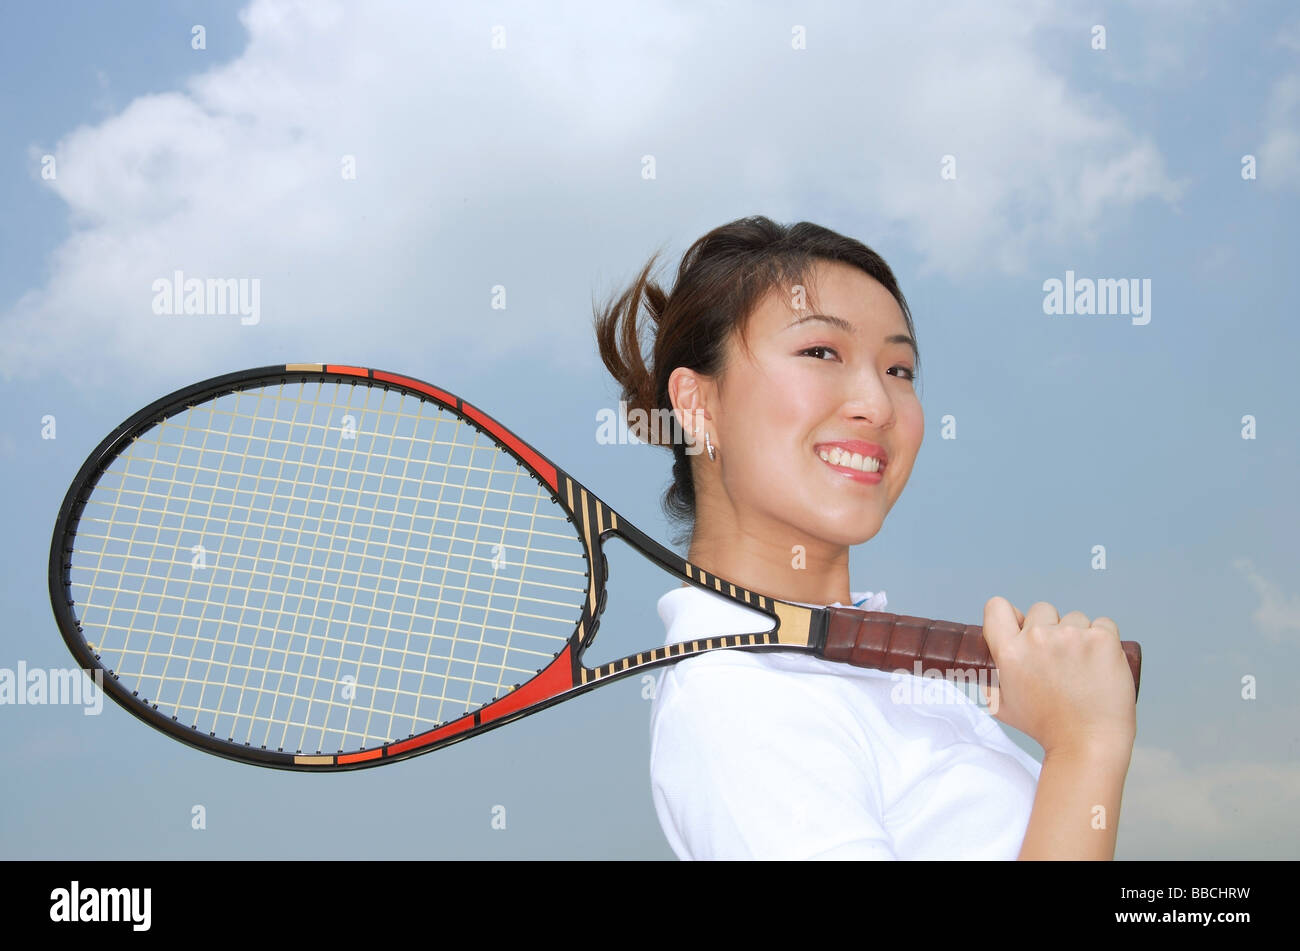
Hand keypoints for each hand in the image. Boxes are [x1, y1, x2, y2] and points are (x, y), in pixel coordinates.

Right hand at [979, 597, 1136, 758]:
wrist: (1088, 744)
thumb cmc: (1046, 727)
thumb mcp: (1001, 704)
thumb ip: (991, 676)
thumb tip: (991, 657)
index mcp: (1010, 652)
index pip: (996, 606)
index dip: (1010, 615)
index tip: (1021, 628)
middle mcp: (1038, 638)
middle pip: (1041, 610)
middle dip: (1049, 629)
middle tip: (1059, 659)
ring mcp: (1072, 636)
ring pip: (1074, 618)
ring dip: (1078, 635)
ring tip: (1082, 667)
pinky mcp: (1103, 639)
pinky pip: (1103, 624)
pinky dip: (1103, 639)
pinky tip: (1100, 663)